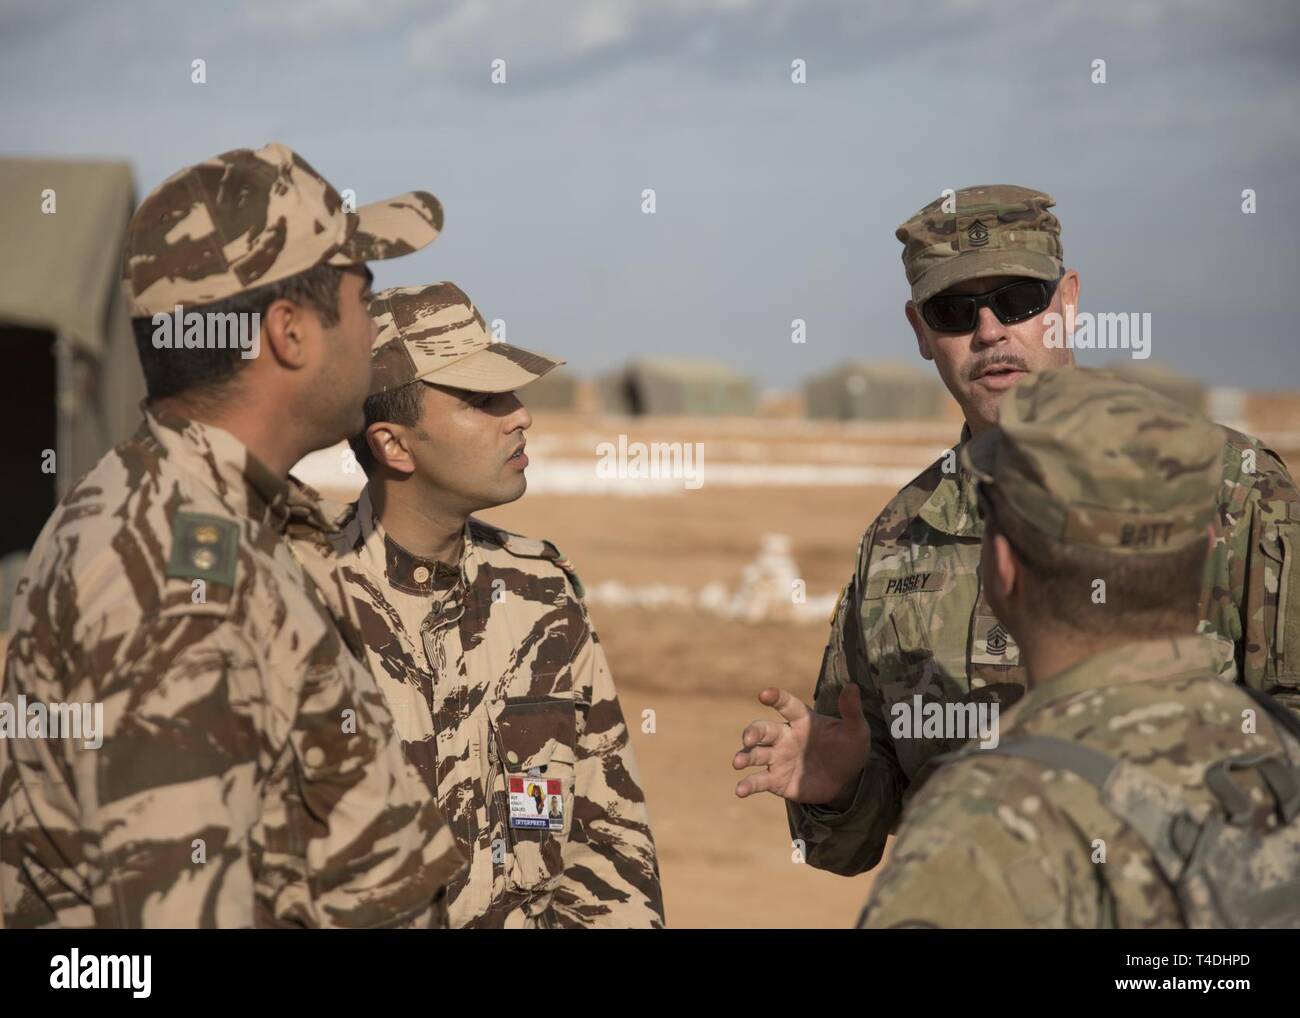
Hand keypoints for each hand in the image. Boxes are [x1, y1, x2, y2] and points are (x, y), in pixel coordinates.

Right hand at [732, 684, 869, 805]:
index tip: (765, 695)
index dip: (775, 698)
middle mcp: (784, 737)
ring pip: (755, 754)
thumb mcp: (856, 731)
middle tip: (748, 739)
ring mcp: (777, 758)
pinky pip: (758, 781)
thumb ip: (851, 710)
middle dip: (752, 732)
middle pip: (762, 730)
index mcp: (802, 720)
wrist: (846, 781)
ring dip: (744, 757)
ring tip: (738, 763)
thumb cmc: (849, 749)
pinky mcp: (775, 780)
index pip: (786, 705)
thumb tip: (853, 687)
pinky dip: (747, 785)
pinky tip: (740, 791)